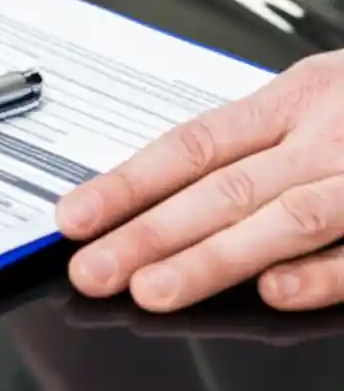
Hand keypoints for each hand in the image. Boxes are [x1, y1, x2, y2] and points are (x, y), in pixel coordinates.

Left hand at [57, 50, 343, 312]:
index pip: (192, 146)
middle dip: (150, 234)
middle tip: (93, 271)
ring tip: (153, 290)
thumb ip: (253, 143)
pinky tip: (273, 291)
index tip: (73, 218)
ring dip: (213, 258)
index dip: (127, 184)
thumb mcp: (319, 99)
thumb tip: (154, 191)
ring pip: (288, 219)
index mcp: (293, 102)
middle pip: (224, 188)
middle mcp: (326, 137)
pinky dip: (321, 273)